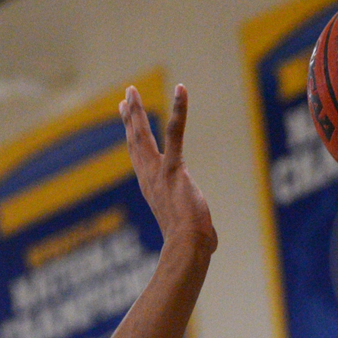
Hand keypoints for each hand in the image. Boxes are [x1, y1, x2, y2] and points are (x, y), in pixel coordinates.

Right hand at [121, 84, 216, 255]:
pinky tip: (180, 89)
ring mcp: (159, 172)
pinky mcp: (174, 168)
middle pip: (135, 141)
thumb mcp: (192, 232)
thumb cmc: (192, 246)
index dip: (132, 134)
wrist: (186, 247)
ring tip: (131, 91)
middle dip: (131, 116)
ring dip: (137, 111)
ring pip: (143, 135)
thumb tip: (211, 243)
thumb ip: (198, 229)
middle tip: (126, 95)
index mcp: (152, 187)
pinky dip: (178, 109)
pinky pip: (175, 133)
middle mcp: (149, 177)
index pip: (138, 155)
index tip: (127, 117)